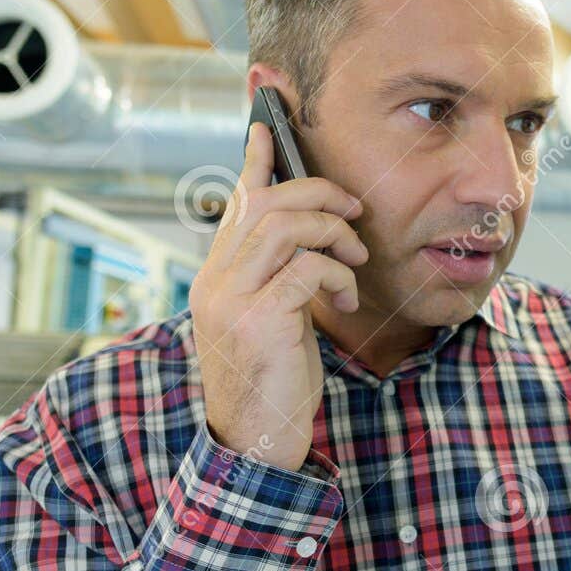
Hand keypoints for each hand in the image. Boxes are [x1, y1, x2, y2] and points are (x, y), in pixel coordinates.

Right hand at [189, 123, 367, 469]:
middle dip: (319, 194)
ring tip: (355, 259)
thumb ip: (281, 279)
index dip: (255, 162)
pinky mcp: (260, 320)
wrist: (255, 445)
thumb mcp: (275, 321)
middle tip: (354, 213)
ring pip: (286, 226)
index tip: (267, 125)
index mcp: (217, 278)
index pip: (236, 205)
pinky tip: (347, 302)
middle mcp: (215, 282)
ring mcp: (233, 300)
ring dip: (334, 233)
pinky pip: (308, 269)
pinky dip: (338, 275)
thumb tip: (312, 242)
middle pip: (267, 203)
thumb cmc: (273, 384)